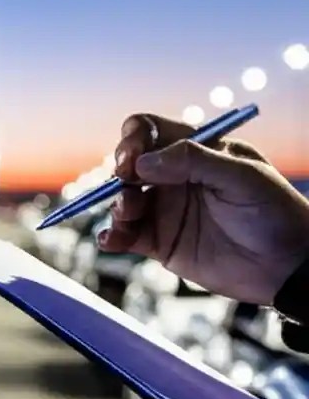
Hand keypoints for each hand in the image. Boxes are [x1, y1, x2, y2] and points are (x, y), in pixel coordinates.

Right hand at [100, 113, 308, 303]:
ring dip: (116, 204)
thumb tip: (143, 162)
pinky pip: (125, 235)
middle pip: (128, 164)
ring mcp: (165, 210)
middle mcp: (175, 178)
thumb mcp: (242, 177)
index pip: (152, 131)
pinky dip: (111, 236)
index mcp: (196, 152)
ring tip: (127, 215)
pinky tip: (111, 239)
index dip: (134, 138)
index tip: (131, 157)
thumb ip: (194, 161)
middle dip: (119, 171)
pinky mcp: (160, 242)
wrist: (287, 267)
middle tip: (125, 182)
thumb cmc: (275, 213)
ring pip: (123, 199)